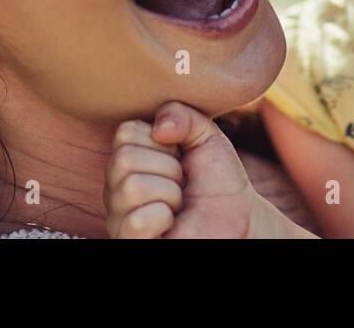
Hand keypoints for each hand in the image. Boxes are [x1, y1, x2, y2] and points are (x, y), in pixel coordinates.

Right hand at [104, 101, 268, 237]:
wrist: (239, 219)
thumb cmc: (218, 179)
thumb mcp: (206, 134)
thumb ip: (182, 114)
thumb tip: (158, 129)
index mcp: (127, 156)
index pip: (126, 132)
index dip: (163, 143)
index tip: (180, 157)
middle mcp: (115, 185)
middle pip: (124, 159)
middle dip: (169, 169)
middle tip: (182, 183)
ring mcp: (118, 215)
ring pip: (132, 188)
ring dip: (170, 194)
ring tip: (179, 204)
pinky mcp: (128, 239)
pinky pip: (137, 222)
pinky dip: (164, 219)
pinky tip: (170, 224)